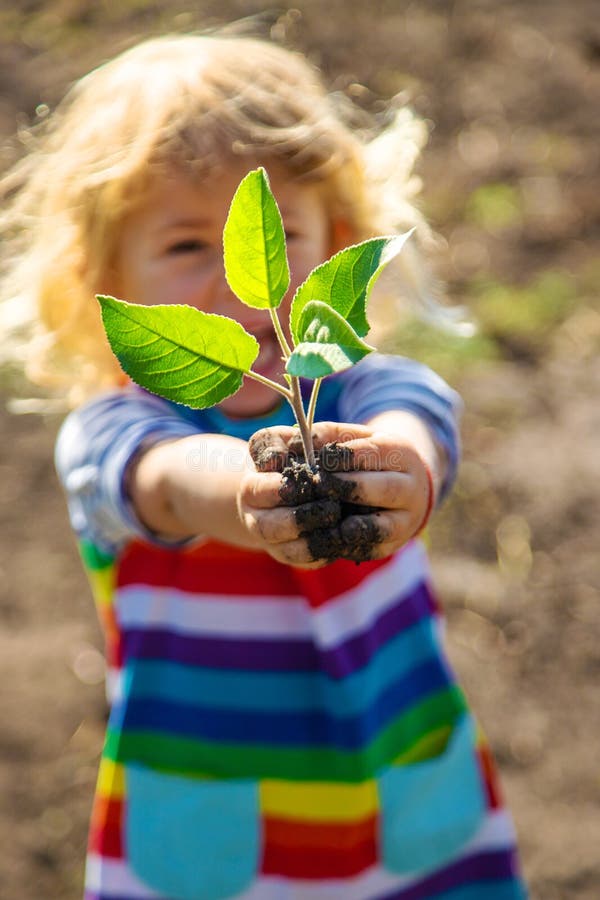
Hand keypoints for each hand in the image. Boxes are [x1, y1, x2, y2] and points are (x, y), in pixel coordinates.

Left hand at [238, 418, 436, 565]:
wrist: (405, 487)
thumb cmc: (369, 459)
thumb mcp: (355, 438)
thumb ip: (327, 435)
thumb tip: (294, 441)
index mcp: (401, 454)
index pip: (372, 454)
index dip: (341, 457)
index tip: (316, 460)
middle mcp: (411, 487)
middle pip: (383, 488)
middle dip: (347, 487)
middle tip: (317, 485)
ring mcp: (406, 519)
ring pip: (382, 525)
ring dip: (350, 525)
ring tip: (323, 517)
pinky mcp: (395, 543)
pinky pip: (372, 548)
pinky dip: (349, 546)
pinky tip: (327, 538)